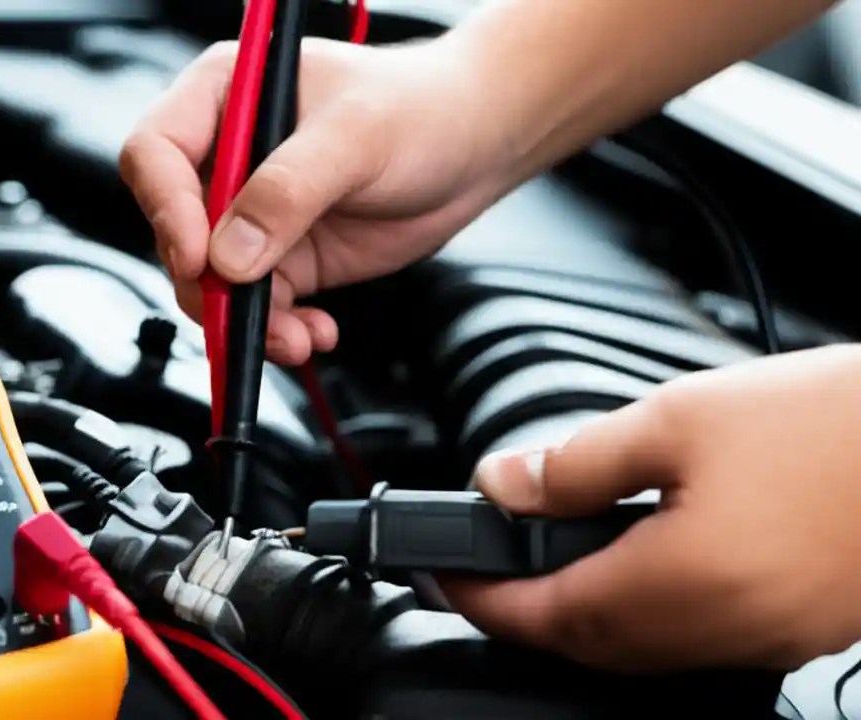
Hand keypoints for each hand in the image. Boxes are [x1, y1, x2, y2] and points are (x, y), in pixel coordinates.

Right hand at [119, 36, 516, 364]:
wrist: (475, 146)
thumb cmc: (420, 108)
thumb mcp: (356, 137)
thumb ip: (289, 191)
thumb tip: (230, 254)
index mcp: (224, 95)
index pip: (157, 154)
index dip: (166, 208)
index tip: (198, 255)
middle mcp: (228, 155)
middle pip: (176, 230)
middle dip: (209, 281)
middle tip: (246, 309)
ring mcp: (252, 212)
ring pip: (213, 281)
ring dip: (246, 319)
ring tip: (295, 335)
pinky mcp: (283, 258)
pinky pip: (258, 307)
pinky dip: (279, 330)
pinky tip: (314, 331)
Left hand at [441, 344, 860, 671]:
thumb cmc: (831, 424)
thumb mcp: (678, 420)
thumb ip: (577, 463)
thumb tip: (506, 484)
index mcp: (682, 585)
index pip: (545, 616)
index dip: (480, 597)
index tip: (441, 573)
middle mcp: (723, 631)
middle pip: (588, 645)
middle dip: (523, 613)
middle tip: (482, 569)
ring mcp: (765, 639)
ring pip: (639, 649)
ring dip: (579, 615)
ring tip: (545, 561)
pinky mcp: (796, 628)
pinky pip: (691, 638)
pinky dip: (641, 613)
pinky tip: (633, 566)